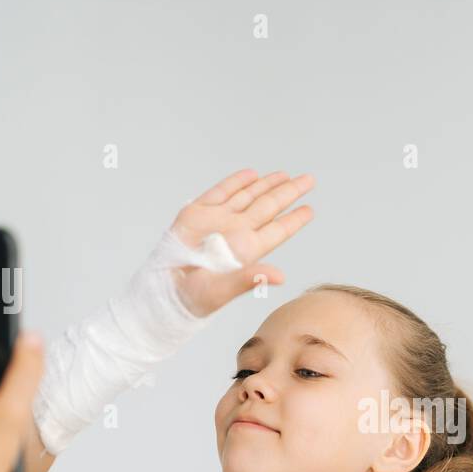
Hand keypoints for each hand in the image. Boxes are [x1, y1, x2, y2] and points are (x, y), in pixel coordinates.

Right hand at [169, 168, 314, 316]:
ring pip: (248, 196)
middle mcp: (236, 232)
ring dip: (266, 184)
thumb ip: (251, 278)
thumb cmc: (193, 297)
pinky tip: (250, 174)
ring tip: (285, 175)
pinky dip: (235, 182)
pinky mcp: (197, 213)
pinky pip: (220, 192)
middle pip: (269, 207)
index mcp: (247, 250)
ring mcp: (218, 220)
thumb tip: (281, 277)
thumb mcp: (223, 290)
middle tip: (308, 180)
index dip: (294, 219)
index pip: (278, 230)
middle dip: (288, 192)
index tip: (310, 209)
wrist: (162, 289)